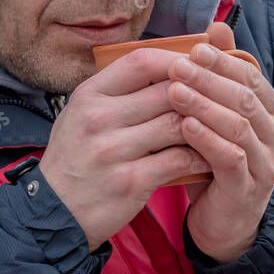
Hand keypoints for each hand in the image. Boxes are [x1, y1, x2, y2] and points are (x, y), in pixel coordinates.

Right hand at [39, 48, 210, 250]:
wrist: (53, 213)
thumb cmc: (75, 158)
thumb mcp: (81, 114)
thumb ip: (117, 91)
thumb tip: (164, 65)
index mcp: (89, 95)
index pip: (140, 61)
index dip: (175, 59)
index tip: (196, 66)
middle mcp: (98, 118)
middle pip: (167, 91)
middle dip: (198, 93)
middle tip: (220, 97)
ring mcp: (113, 150)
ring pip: (178, 124)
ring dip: (203, 125)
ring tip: (219, 126)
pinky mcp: (130, 181)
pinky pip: (179, 159)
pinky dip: (199, 156)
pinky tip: (209, 156)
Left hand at [168, 22, 273, 262]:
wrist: (222, 222)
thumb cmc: (217, 159)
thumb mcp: (219, 113)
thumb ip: (221, 73)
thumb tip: (216, 25)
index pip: (251, 76)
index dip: (222, 61)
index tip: (192, 49)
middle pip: (245, 97)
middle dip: (209, 78)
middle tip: (177, 65)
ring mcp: (266, 164)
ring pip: (239, 125)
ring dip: (205, 105)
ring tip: (174, 91)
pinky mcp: (249, 189)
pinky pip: (231, 158)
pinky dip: (207, 139)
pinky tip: (184, 126)